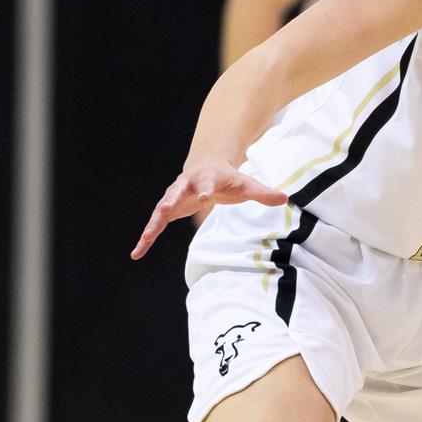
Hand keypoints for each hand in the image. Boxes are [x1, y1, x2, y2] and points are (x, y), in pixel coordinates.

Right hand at [131, 160, 286, 258]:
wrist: (205, 167)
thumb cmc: (227, 179)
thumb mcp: (246, 184)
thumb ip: (263, 193)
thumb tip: (284, 198)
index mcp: (206, 178)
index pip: (206, 183)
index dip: (205, 188)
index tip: (204, 195)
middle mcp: (185, 186)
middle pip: (176, 192)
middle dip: (170, 200)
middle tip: (164, 208)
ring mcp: (173, 197)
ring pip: (160, 210)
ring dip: (152, 225)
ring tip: (143, 241)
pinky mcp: (167, 210)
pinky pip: (154, 225)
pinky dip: (146, 238)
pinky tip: (137, 253)